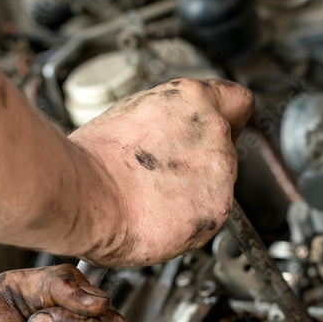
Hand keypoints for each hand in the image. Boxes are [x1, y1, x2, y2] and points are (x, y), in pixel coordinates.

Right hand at [69, 77, 253, 266]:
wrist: (85, 195)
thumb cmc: (93, 160)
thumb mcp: (132, 116)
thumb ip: (166, 122)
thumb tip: (169, 137)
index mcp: (190, 99)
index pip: (237, 101)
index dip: (229, 120)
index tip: (223, 131)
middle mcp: (213, 130)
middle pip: (225, 151)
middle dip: (201, 167)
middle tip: (167, 180)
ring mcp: (220, 170)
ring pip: (220, 187)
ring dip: (196, 196)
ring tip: (157, 200)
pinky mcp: (219, 207)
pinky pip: (212, 217)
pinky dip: (193, 222)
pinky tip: (163, 217)